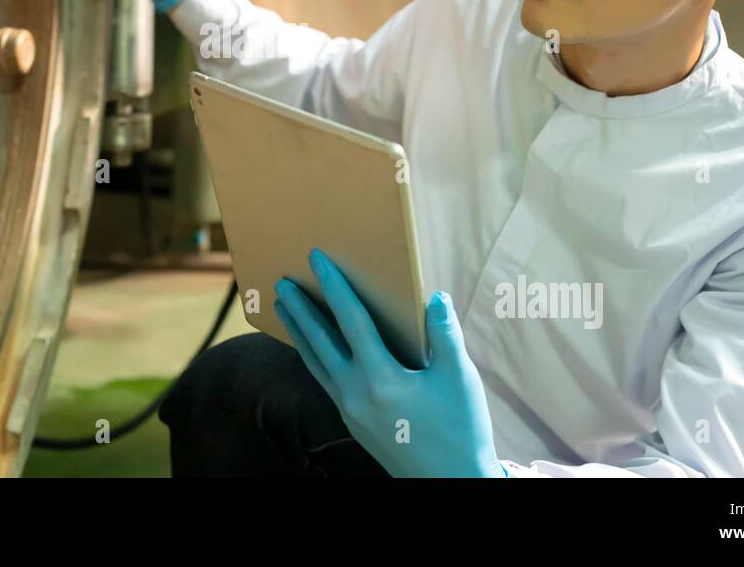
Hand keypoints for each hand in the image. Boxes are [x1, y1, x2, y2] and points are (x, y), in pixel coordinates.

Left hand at [273, 247, 508, 477]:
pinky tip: (310, 350)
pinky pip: (323, 380)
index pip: (350, 320)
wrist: (452, 483)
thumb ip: (444, 334)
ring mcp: (350, 410)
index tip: (315, 259)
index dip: (333, 286)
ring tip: (284, 309)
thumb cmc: (461, 430)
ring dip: (298, 332)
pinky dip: (311, 358)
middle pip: (319, 341)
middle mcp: (357, 393)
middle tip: (282, 282)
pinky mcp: (352, 423)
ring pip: (315, 363)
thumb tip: (433, 297)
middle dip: (300, 309)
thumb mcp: (459, 378)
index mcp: (382, 379)